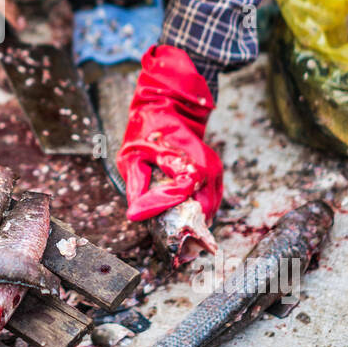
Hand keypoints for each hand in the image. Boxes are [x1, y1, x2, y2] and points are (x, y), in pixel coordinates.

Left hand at [116, 45, 222, 222]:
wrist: (170, 107)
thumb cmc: (148, 130)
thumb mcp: (132, 155)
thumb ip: (135, 185)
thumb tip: (135, 214)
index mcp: (183, 158)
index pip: (178, 191)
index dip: (158, 206)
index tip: (137, 216)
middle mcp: (204, 165)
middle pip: (201, 207)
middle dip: (184, 226)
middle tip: (166, 239)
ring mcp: (213, 169)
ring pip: (210, 208)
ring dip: (195, 221)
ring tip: (176, 234)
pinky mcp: (216, 173)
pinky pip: (213, 200)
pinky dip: (201, 212)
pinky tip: (186, 218)